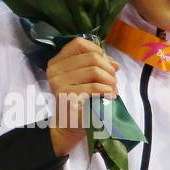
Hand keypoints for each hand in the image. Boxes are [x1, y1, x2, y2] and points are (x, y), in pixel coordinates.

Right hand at [46, 37, 117, 155]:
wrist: (70, 125)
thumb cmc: (80, 101)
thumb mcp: (87, 80)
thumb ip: (98, 68)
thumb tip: (115, 64)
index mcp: (58, 61)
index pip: (79, 43)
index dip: (98, 50)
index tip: (107, 64)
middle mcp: (54, 69)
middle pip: (91, 58)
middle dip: (108, 69)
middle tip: (114, 82)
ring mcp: (58, 82)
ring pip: (94, 71)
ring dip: (110, 81)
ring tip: (113, 90)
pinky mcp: (66, 95)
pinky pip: (94, 87)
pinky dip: (106, 90)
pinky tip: (110, 96)